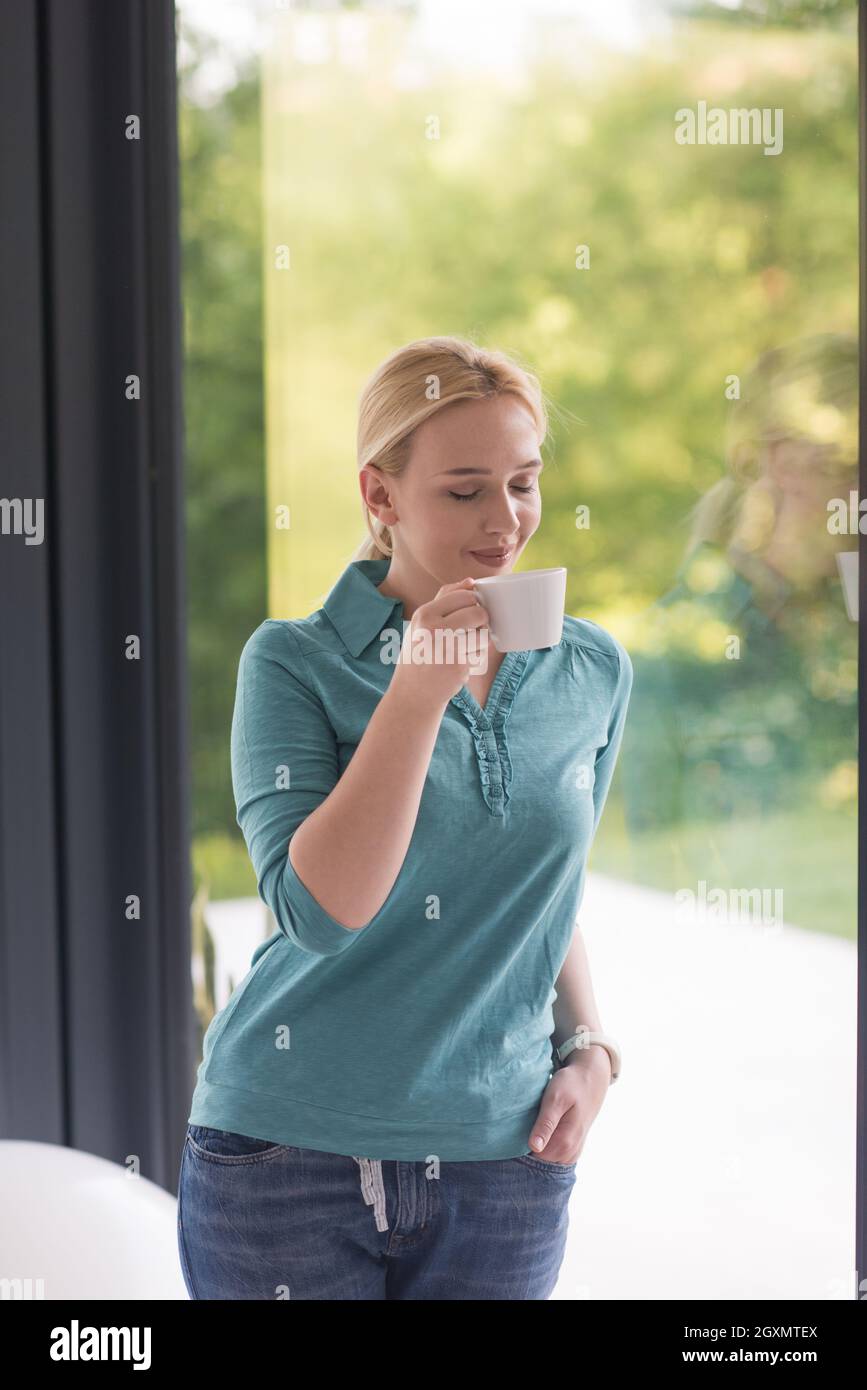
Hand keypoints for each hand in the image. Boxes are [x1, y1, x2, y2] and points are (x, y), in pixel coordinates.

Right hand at [388, 577, 490, 712]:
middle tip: (471, 630)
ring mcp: (448, 647)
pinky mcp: (459, 665)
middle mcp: (434, 628)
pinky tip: (462, 661)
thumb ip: (445, 599)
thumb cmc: (420, 653)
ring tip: (465, 647)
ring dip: (480, 640)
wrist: (414, 692)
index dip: (473, 602)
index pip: (463, 595)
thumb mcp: (423, 622)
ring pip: (483, 633)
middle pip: (478, 612)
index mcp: (425, 613)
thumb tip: (471, 581)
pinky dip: (476, 657)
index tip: (469, 611)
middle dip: (481, 620)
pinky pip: (481, 652)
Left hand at [527, 1049, 610, 1163]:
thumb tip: (534, 1147)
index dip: (522, 1145)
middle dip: (529, 1146)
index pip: (534, 1158)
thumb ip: (546, 1124)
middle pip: (539, 1160)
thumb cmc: (571, 1085)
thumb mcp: (555, 1100)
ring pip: (546, 1159)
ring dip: (538, 1144)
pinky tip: (543, 1128)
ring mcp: (573, 1152)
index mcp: (565, 1142)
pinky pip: (554, 1155)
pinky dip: (546, 1145)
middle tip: (528, 1122)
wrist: (591, 1079)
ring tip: (536, 1123)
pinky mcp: (573, 1147)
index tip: (517, 1129)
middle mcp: (570, 1152)